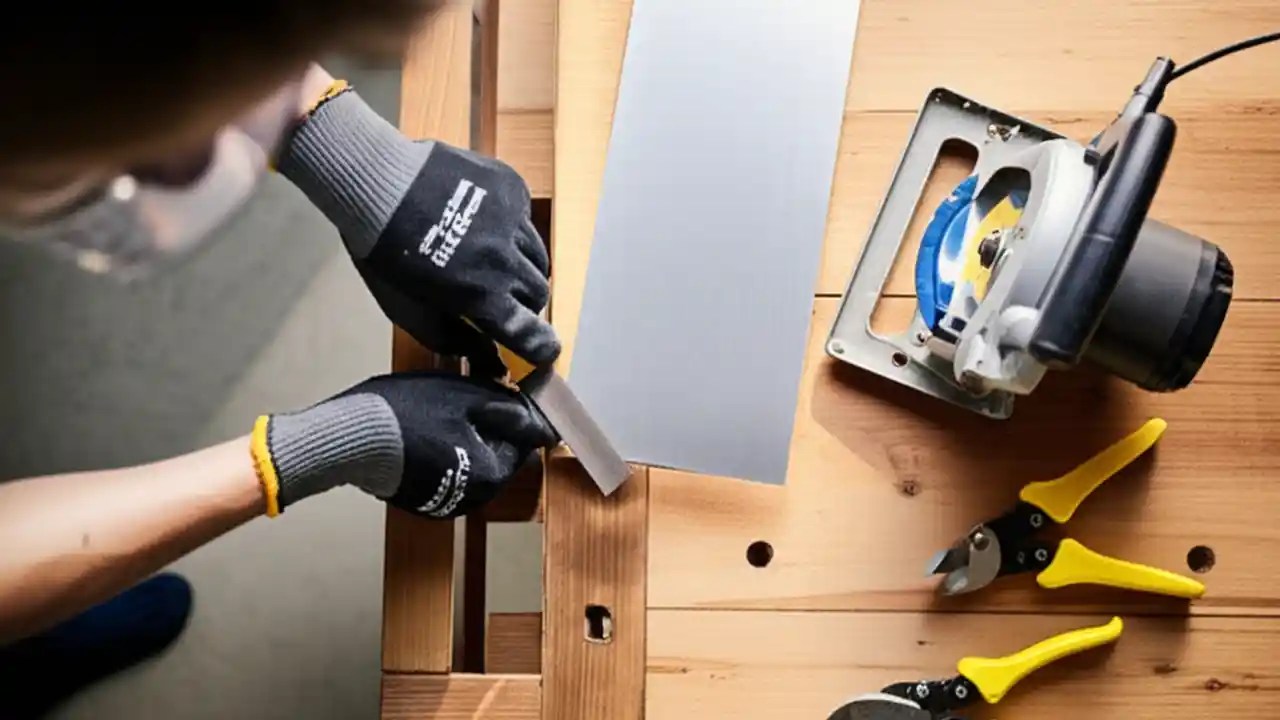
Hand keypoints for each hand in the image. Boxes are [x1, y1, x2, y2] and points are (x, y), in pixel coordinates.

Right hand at [249, 372, 555, 517]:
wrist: (349, 437)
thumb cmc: (407, 412)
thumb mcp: (468, 398)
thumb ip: (511, 411)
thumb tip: (544, 424)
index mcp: (491, 474)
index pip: (523, 443)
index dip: (512, 414)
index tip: (495, 394)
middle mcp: (474, 498)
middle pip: (499, 454)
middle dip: (488, 427)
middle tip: (461, 399)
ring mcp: (447, 503)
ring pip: (474, 463)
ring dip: (466, 438)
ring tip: (439, 413)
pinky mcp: (424, 501)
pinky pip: (449, 473)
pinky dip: (444, 453)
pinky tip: (423, 433)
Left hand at [277, 86, 557, 375]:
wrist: (377, 183)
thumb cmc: (385, 255)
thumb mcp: (409, 312)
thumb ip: (453, 340)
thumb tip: (492, 362)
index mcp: (483, 297)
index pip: (533, 335)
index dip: (543, 347)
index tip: (545, 350)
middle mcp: (506, 261)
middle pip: (540, 294)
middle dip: (525, 302)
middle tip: (501, 295)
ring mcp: (513, 221)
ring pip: (539, 258)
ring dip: (523, 267)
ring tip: (495, 260)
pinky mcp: (513, 190)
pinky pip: (526, 221)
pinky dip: (513, 230)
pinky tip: (483, 223)